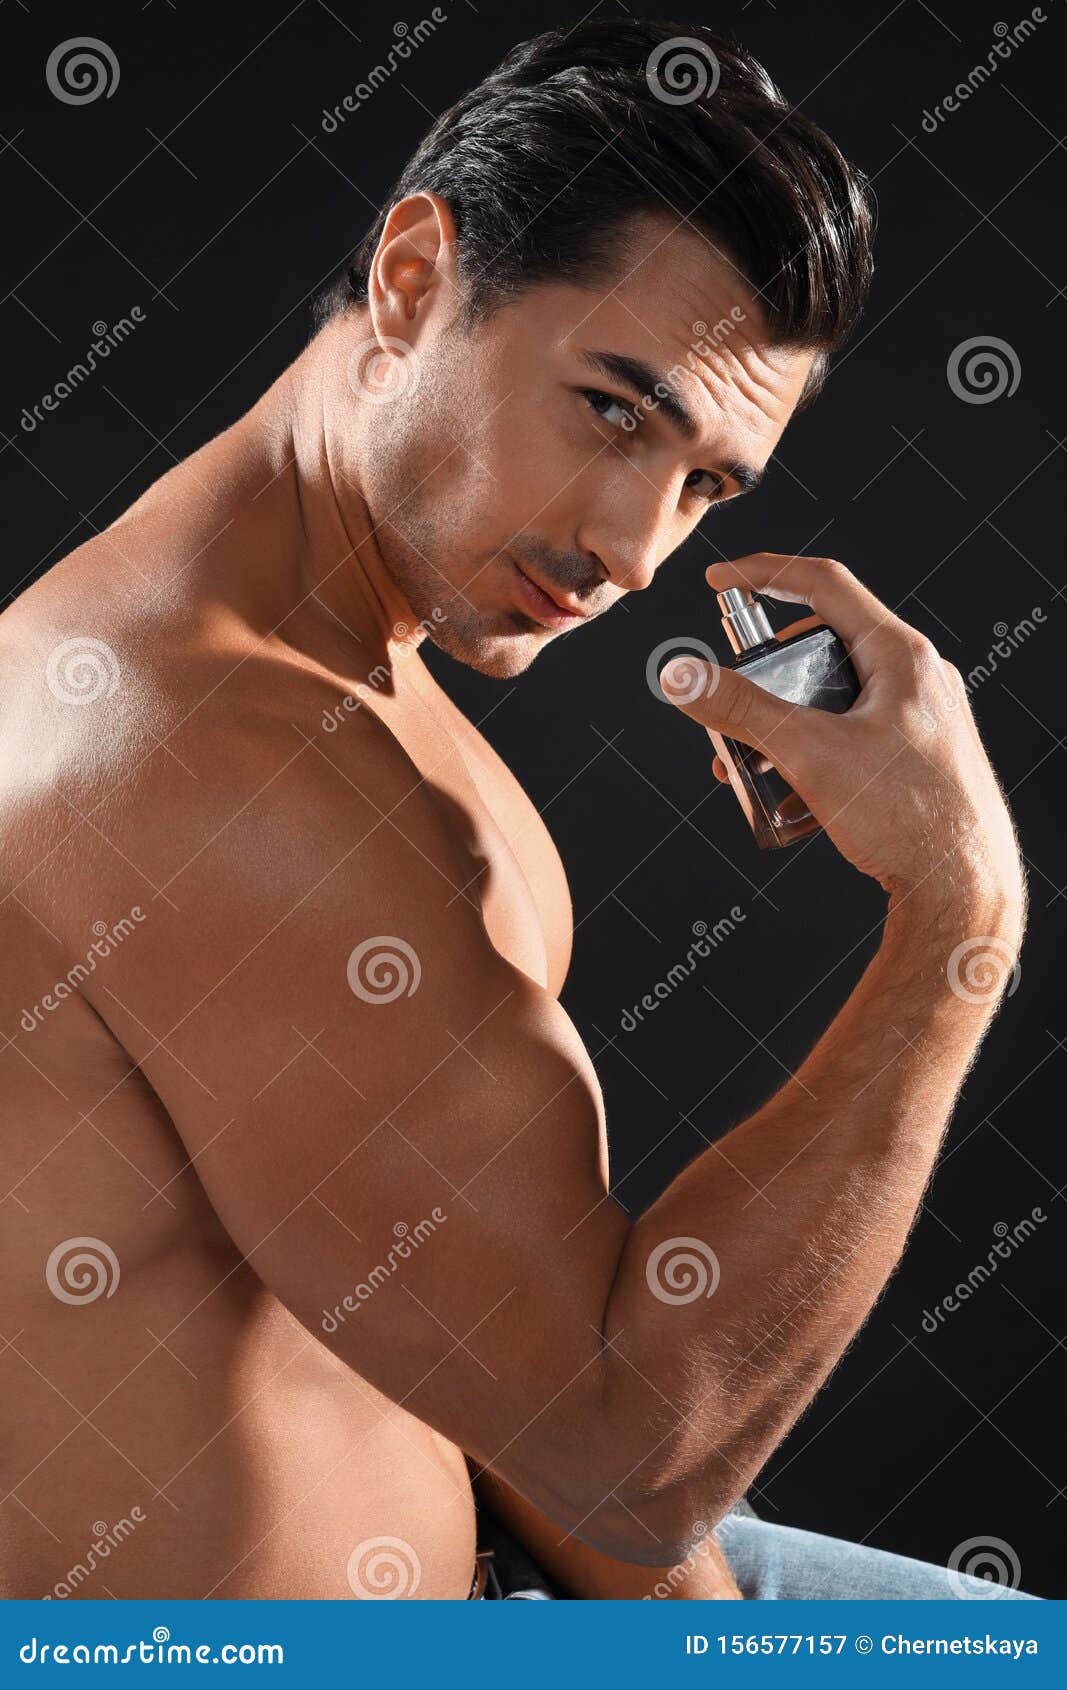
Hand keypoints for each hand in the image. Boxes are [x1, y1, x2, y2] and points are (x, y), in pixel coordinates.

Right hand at [661, 552, 1024, 917]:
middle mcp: (918, 676)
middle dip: (766, 675)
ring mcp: (923, 716)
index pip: (825, 584)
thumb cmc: (907, 818)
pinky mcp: (920, 755)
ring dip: (785, 722)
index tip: (718, 579)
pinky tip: (790, 794)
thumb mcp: (809, 754)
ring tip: (750, 763)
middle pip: (824, 644)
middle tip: (733, 704)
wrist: (964, 890)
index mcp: (901, 655)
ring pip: (836, 695)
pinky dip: (814, 750)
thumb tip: (681, 675)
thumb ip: (740, 710)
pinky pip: (854, 732)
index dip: (764, 573)